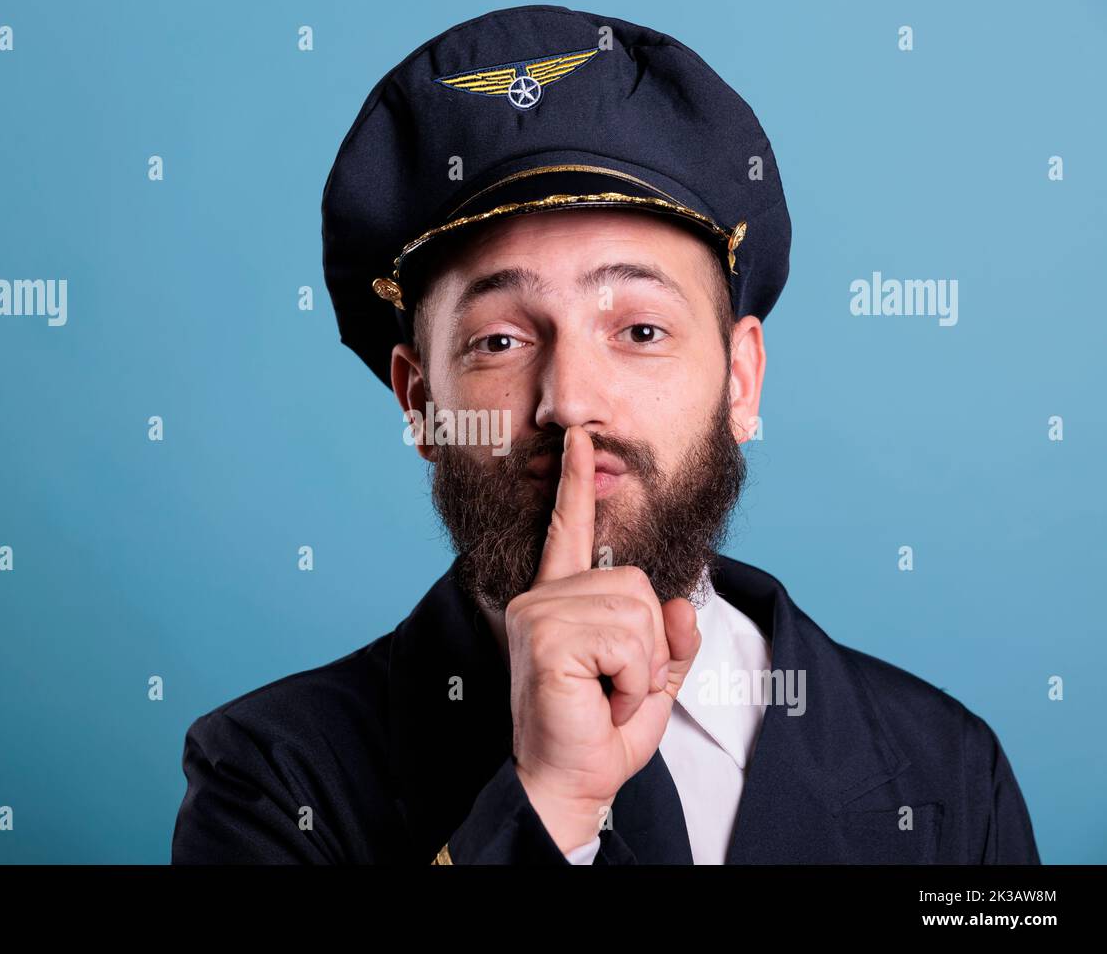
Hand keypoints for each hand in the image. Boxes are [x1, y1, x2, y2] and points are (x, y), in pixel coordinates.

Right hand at [506, 425, 701, 853]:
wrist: (570, 780)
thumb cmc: (600, 733)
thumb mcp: (653, 682)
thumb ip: (671, 640)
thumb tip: (682, 602)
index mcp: (561, 600)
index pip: (570, 530)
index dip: (575, 485)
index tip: (579, 441)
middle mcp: (543, 597)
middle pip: (635, 584)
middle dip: (649, 644)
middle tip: (617, 685)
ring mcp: (540, 612)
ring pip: (636, 610)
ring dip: (641, 667)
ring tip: (607, 694)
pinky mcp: (547, 634)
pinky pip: (627, 639)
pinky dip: (632, 678)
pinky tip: (601, 698)